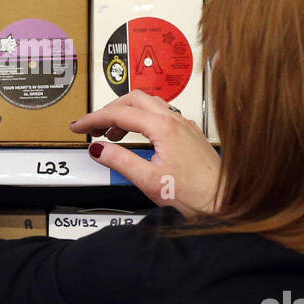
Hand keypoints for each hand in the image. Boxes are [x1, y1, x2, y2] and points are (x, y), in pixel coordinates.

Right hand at [70, 91, 221, 218]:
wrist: (225, 203)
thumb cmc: (196, 195)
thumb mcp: (149, 180)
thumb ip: (119, 161)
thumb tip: (98, 149)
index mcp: (164, 127)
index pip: (119, 114)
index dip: (94, 118)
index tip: (78, 126)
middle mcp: (176, 121)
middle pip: (134, 100)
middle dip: (109, 110)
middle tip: (92, 126)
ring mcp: (185, 126)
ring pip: (149, 105)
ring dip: (126, 114)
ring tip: (111, 133)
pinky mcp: (190, 136)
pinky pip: (161, 116)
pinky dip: (142, 121)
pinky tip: (138, 138)